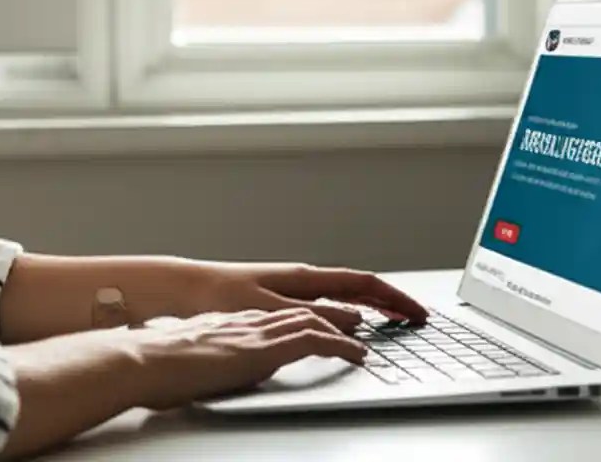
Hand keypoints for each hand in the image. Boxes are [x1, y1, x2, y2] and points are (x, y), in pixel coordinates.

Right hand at [125, 308, 367, 409]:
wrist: (140, 361)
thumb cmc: (150, 369)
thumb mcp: (183, 363)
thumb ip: (202, 363)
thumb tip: (205, 378)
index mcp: (225, 324)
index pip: (272, 318)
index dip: (298, 323)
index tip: (314, 331)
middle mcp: (244, 322)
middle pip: (298, 313)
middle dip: (329, 320)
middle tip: (350, 330)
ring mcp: (254, 332)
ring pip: (312, 320)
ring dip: (341, 330)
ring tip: (360, 343)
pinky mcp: (263, 348)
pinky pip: (314, 339)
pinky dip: (340, 345)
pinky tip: (356, 354)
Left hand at [184, 261, 427, 331]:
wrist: (183, 289)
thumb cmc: (219, 295)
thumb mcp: (271, 309)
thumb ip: (315, 315)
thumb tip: (356, 318)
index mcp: (305, 277)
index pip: (364, 283)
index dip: (395, 298)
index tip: (417, 312)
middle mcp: (302, 279)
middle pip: (359, 287)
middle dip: (390, 301)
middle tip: (415, 318)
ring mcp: (292, 287)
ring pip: (344, 294)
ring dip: (371, 306)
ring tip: (391, 320)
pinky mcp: (279, 299)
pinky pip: (327, 303)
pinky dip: (347, 311)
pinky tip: (347, 323)